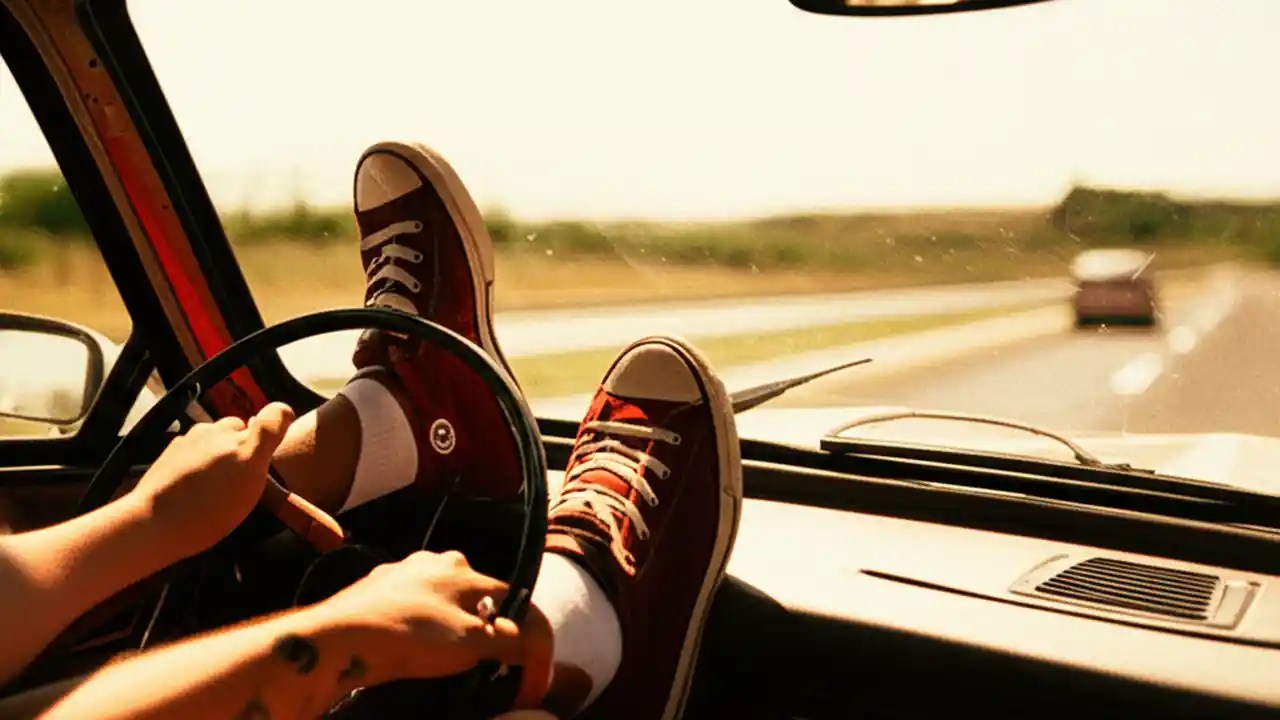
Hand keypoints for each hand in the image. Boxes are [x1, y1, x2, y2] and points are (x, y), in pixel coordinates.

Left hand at [132, 402, 294, 556]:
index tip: (273, 448)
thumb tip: (280, 410)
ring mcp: (190, 441)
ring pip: (216, 438)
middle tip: (241, 478)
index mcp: (241, 440)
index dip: (279, 424)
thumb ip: (266, 435)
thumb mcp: (251, 474)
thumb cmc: (208, 508)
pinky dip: (199, 462)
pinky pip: (194, 450)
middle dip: (244, 445)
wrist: (152, 523)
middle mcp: (216, 432)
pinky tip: (194, 487)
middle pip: (241, 429)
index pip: (274, 415)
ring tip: (216, 484)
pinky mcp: (170, 454)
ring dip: (220, 453)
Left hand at [309, 550, 544, 682]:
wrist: (339, 639)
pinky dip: (420, 628)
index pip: (513, 597)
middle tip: (485, 663)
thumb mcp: (473, 643)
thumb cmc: (412, 637)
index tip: (528, 668)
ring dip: (451, 628)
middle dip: (487, 628)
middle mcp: (435, 561)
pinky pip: (411, 609)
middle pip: (477, 598)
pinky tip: (411, 648)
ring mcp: (400, 572)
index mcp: (464, 568)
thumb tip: (536, 644)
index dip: (527, 633)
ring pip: (442, 602)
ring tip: (445, 659)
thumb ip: (512, 640)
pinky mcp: (374, 590)